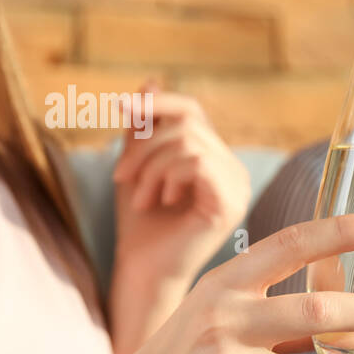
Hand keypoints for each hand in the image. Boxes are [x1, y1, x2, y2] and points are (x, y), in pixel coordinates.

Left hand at [112, 83, 250, 285]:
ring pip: (190, 142)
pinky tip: (159, 202)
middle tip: (120, 176)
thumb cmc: (140, 227)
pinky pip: (197, 163)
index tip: (115, 108)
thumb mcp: (137, 165)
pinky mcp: (230, 204)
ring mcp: (237, 188)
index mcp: (216, 160)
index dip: (156, 103)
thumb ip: (145, 128)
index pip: (193, 112)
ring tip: (140, 197)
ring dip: (150, 166)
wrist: (143, 272)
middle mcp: (235, 171)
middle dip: (144, 145)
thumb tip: (151, 81)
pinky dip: (167, 177)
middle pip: (189, 123)